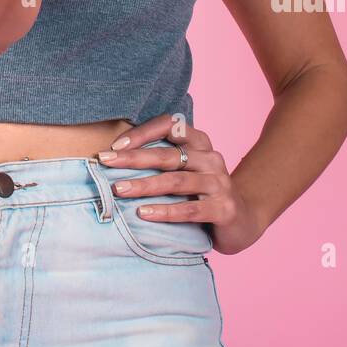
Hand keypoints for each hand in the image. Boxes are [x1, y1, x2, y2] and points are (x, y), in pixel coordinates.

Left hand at [99, 112, 265, 255]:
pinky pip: (190, 209)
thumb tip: (115, 155)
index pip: (171, 125)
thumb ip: (162, 159)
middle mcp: (211, 158)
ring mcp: (219, 183)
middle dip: (133, 159)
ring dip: (144, 185)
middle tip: (105, 162)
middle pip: (168, 155)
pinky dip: (165, 211)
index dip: (143, 132)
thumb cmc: (202, 192)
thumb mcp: (186, 169)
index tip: (115, 145)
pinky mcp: (223, 208)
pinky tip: (144, 213)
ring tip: (118, 189)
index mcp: (200, 143)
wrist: (242, 221)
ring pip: (176, 181)